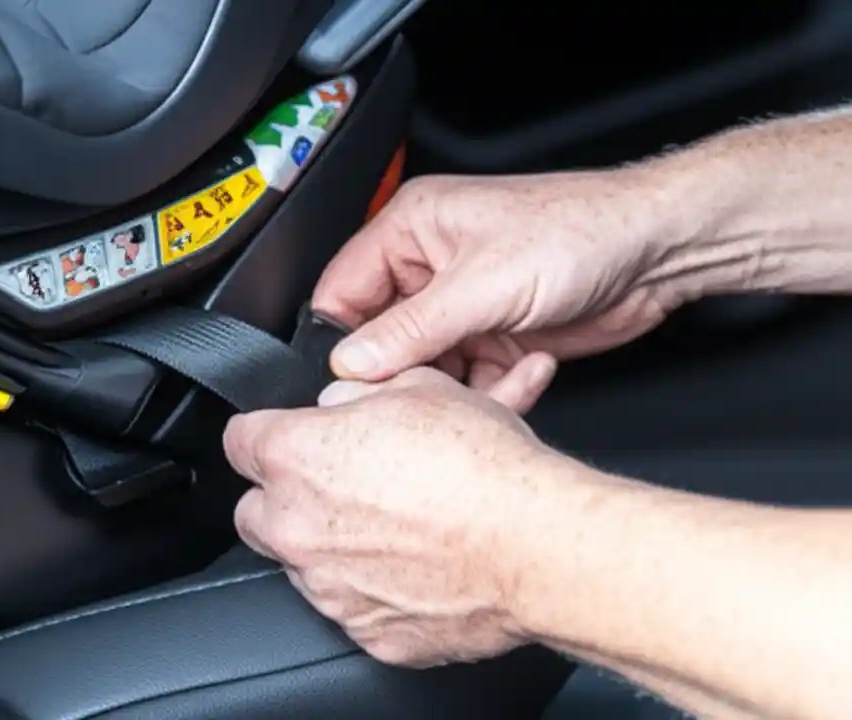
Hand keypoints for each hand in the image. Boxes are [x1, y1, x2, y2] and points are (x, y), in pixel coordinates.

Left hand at [224, 367, 593, 667]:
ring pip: (301, 563)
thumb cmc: (486, 467)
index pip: (239, 440)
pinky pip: (351, 606)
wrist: (538, 545)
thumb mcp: (420, 388)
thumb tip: (341, 402)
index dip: (267, 433)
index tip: (284, 437)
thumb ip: (359, 394)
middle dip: (286, 498)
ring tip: (392, 526)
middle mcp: (297, 525)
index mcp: (296, 456)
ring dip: (330, 545)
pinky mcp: (365, 631)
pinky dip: (372, 589)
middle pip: (255, 510)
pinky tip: (415, 567)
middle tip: (336, 485)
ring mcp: (327, 586)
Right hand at [313, 169, 693, 409]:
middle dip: (398, 370)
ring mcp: (462, 304)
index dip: (343, 338)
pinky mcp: (493, 337)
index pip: (343, 291)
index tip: (351, 381)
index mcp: (411, 229)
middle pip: (379, 336)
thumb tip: (352, 361)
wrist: (659, 252)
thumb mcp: (483, 284)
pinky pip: (465, 381)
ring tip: (473, 387)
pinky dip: (485, 393)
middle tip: (415, 393)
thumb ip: (411, 329)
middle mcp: (430, 266)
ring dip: (444, 387)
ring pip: (422, 366)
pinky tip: (518, 375)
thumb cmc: (582, 231)